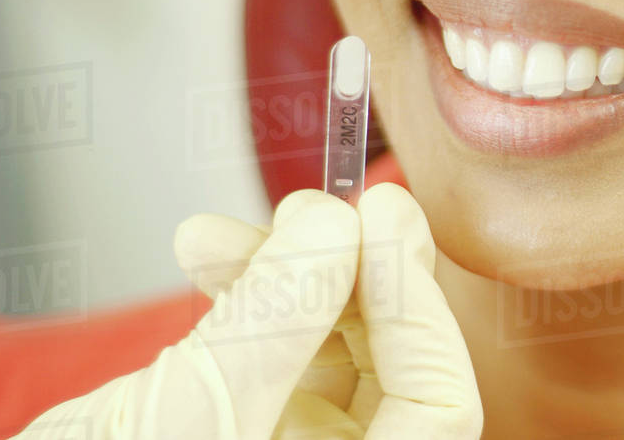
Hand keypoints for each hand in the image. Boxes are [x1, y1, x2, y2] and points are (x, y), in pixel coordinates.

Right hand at [13, 185, 482, 439]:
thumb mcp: (183, 418)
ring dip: (285, 275)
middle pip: (394, 366)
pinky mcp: (247, 431)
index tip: (381, 214)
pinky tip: (206, 255)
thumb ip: (270, 321)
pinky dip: (246, 300)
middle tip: (318, 206)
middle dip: (347, 274)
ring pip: (330, 351)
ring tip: (214, 234)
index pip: (440, 402)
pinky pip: (273, 357)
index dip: (418, 303)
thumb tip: (339, 224)